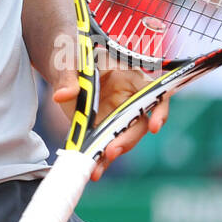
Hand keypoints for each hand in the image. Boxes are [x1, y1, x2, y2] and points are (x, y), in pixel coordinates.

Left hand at [49, 67, 169, 181]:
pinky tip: (92, 167)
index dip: (160, 111)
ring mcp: (116, 115)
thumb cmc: (73, 53)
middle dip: (127, 139)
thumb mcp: (70, 59)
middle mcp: (128, 98)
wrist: (61, 62)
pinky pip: (105, 143)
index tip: (154, 127)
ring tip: (97, 168)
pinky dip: (99, 157)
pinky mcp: (102, 126)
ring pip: (123, 137)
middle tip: (111, 151)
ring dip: (112, 153)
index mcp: (129, 75)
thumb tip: (63, 95)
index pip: (154, 93)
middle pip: (138, 122)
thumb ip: (68, 76)